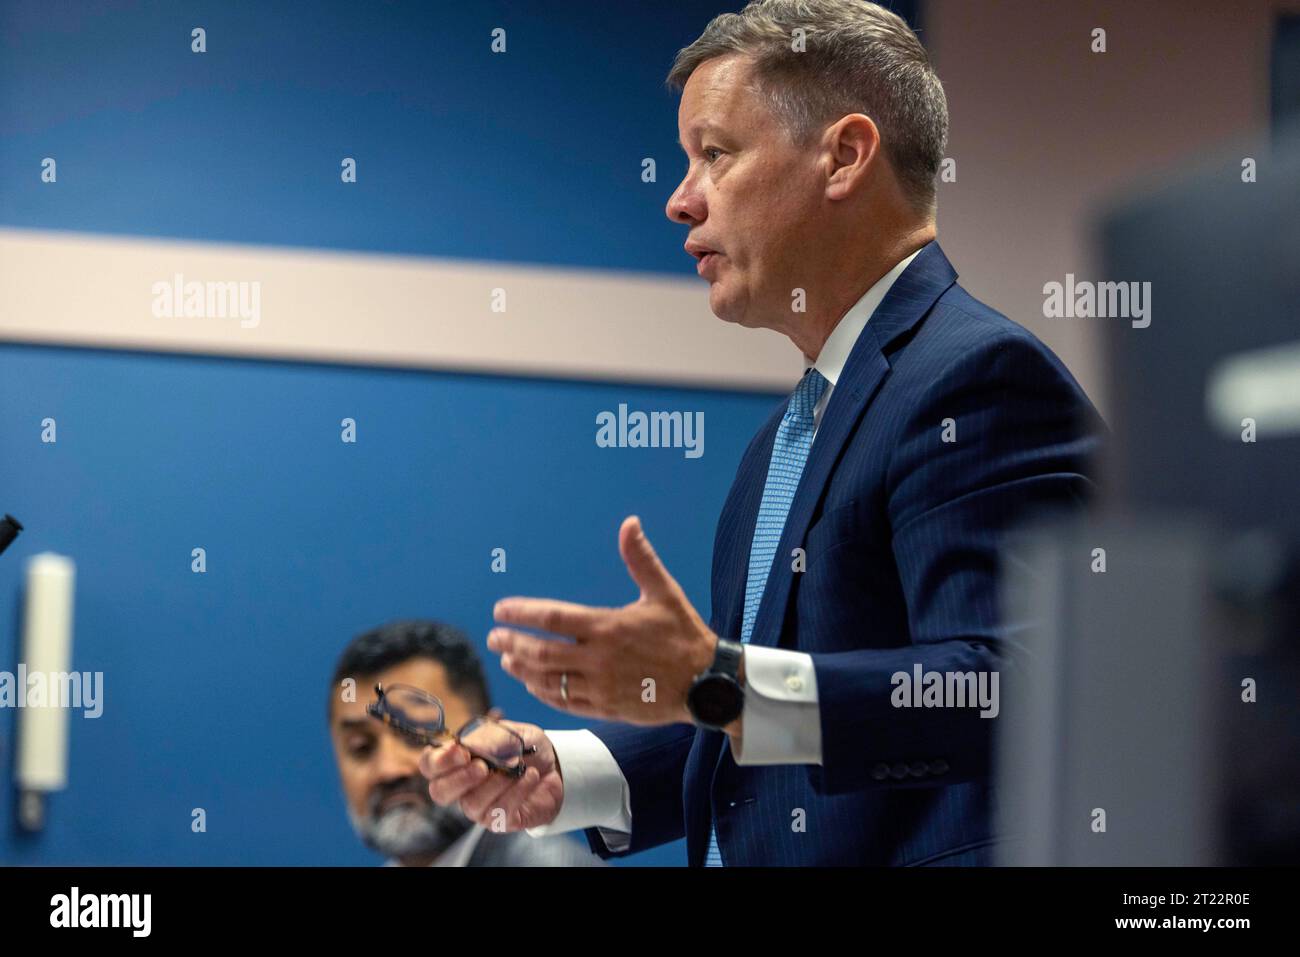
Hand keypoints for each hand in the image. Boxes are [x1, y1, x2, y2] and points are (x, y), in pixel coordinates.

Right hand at [417, 720, 562, 832]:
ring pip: (471, 804)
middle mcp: (462, 787)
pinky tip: (531, 776)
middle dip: (459, 779)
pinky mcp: (499, 821)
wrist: (556, 764)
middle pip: (440, 792)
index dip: (440, 760)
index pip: (430, 764)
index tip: (461, 752)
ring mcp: (479, 807)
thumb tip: (469, 746)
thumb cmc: (525, 747)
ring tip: (518, 767)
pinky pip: (500, 811)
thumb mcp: (510, 732)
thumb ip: (488, 738)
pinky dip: (517, 790)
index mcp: (457, 761)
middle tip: (482, 766)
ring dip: (497, 783)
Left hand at [488, 515, 717, 725]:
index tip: (500, 611)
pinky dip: (544, 693)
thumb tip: (629, 523)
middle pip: (541, 652)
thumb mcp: (664, 593)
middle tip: (493, 638)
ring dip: (523, 669)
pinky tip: (533, 684)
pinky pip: (566, 702)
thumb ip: (641, 559)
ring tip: (506, 660)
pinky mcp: (607, 708)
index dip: (521, 614)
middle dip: (512, 644)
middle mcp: (599, 658)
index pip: (552, 618)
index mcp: (608, 626)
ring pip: (549, 680)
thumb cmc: (684, 634)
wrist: (707, 683)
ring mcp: (601, 687)